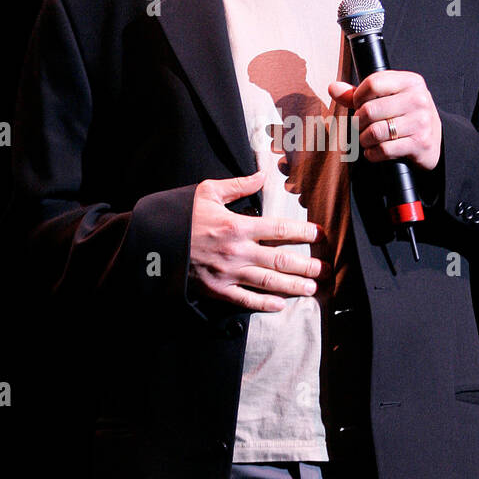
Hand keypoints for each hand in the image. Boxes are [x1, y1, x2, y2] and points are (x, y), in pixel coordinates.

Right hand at [188, 170, 331, 312]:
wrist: (154, 242)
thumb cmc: (181, 216)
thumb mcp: (207, 192)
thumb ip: (238, 186)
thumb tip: (262, 174)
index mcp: (238, 225)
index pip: (280, 230)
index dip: (304, 233)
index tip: (321, 236)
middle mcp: (238, 251)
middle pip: (281, 261)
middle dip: (307, 266)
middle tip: (325, 270)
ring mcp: (229, 273)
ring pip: (269, 282)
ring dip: (293, 287)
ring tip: (312, 289)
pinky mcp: (218, 289)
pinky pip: (246, 300)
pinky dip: (265, 304)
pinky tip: (280, 305)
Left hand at [327, 71, 442, 171]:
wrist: (437, 140)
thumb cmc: (407, 116)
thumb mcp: (389, 98)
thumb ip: (360, 93)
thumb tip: (333, 87)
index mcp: (410, 82)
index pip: (373, 82)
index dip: (358, 96)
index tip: (358, 105)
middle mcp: (418, 99)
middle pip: (370, 110)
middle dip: (358, 122)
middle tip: (360, 127)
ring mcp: (421, 122)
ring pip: (375, 132)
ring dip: (363, 140)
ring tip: (366, 140)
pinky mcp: (419, 144)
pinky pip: (384, 150)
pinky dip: (372, 154)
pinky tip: (374, 151)